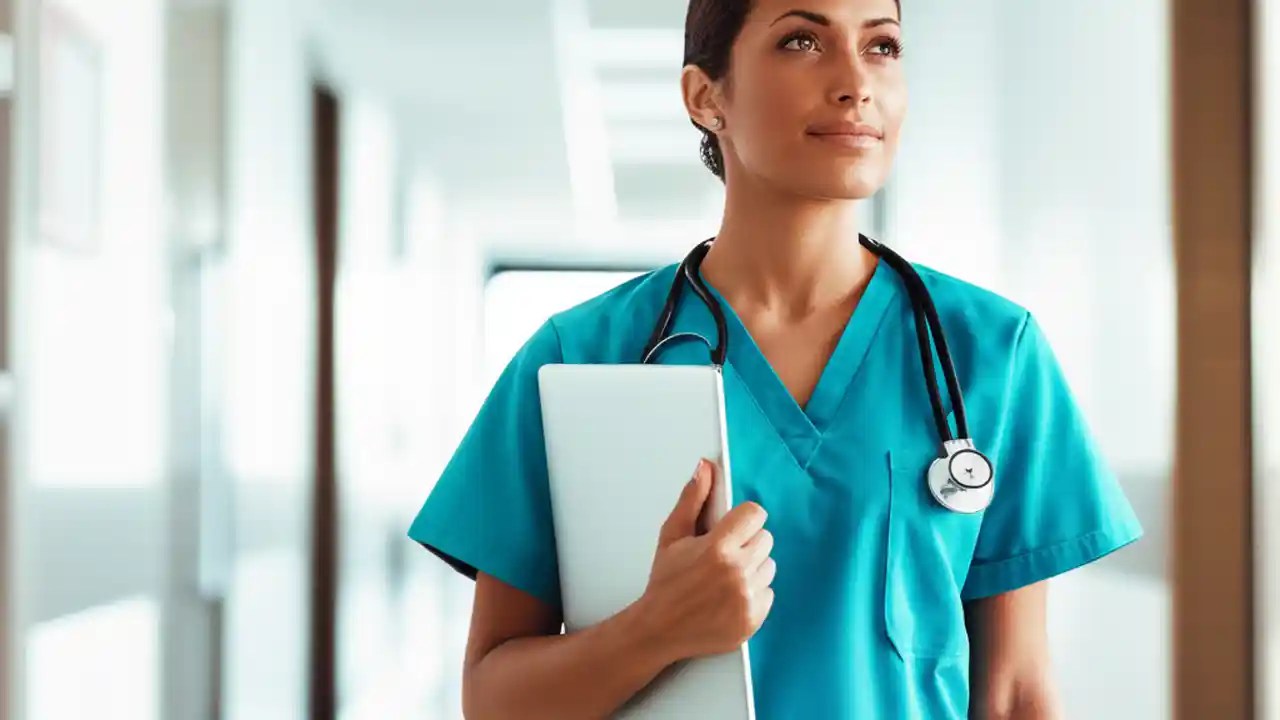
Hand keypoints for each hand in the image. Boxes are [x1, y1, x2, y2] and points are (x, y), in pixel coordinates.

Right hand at [635, 459, 776, 661]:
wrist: (659, 628)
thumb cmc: (666, 581)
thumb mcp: (672, 535)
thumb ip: (693, 499)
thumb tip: (706, 466)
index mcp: (718, 547)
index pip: (755, 514)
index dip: (743, 519)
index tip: (731, 528)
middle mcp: (737, 571)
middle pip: (766, 538)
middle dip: (747, 543)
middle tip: (723, 555)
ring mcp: (747, 597)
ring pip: (769, 566)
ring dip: (752, 568)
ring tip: (725, 577)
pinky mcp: (754, 618)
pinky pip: (769, 592)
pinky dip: (753, 593)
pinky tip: (730, 596)